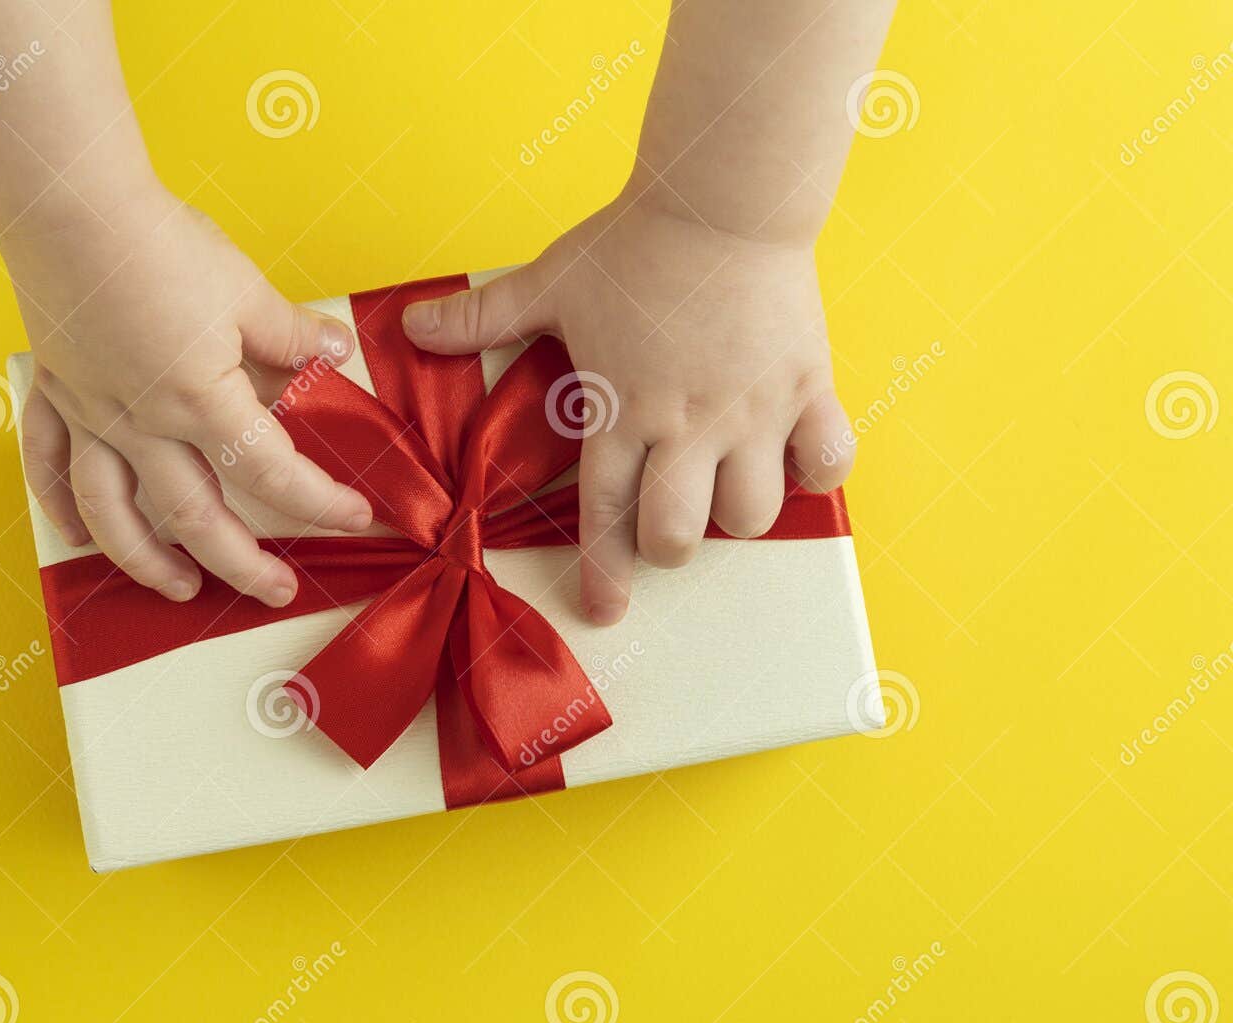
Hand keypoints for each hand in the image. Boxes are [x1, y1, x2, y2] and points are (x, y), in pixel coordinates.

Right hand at [4, 186, 371, 607]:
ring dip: (149, 563)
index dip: (320, 502)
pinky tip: (80, 537)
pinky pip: (49, 468)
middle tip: (278, 591)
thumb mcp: (244, 288)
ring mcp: (92, 417)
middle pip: (197, 519)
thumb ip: (291, 335)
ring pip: (115, 515)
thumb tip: (336, 356)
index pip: (274, 471)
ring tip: (182, 589)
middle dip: (243, 566)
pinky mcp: (54, 395)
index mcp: (201, 401)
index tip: (355, 517)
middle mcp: (144, 425)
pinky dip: (63, 509)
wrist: (67, 206)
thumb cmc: (156, 241)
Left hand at [401, 197, 854, 625]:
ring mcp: (752, 411)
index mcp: (622, 409)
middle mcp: (687, 424)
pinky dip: (813, 474)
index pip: (603, 513)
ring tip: (723, 486)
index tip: (603, 609)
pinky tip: (792, 460)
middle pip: (678, 533)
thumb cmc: (634, 243)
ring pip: (750, 512)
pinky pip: (825, 461)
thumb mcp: (550, 281)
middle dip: (667, 547)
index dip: (602, 571)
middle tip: (664, 525)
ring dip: (735, 515)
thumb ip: (482, 319)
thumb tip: (412, 327)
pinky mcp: (807, 387)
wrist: (722, 196)